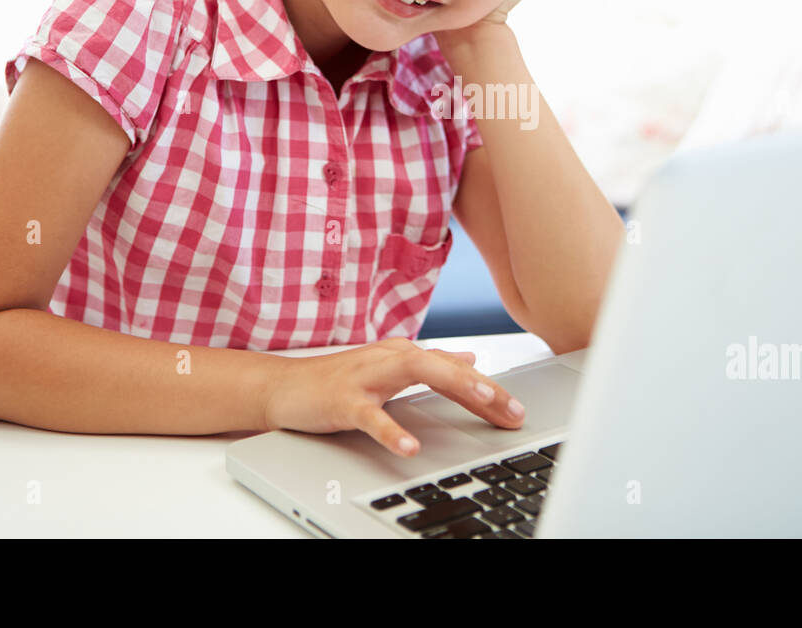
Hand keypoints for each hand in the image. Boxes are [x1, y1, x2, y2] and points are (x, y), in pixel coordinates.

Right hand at [265, 337, 525, 456]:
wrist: (284, 388)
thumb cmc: (338, 381)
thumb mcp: (390, 371)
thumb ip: (431, 365)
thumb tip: (471, 358)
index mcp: (404, 354)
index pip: (456, 369)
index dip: (490, 389)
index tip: (518, 410)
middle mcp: (389, 358)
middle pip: (445, 365)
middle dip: (483, 385)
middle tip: (513, 409)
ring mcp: (366, 377)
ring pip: (416, 371)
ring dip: (453, 382)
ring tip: (482, 400)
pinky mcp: (343, 400)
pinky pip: (371, 416)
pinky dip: (391, 430)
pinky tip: (410, 447)